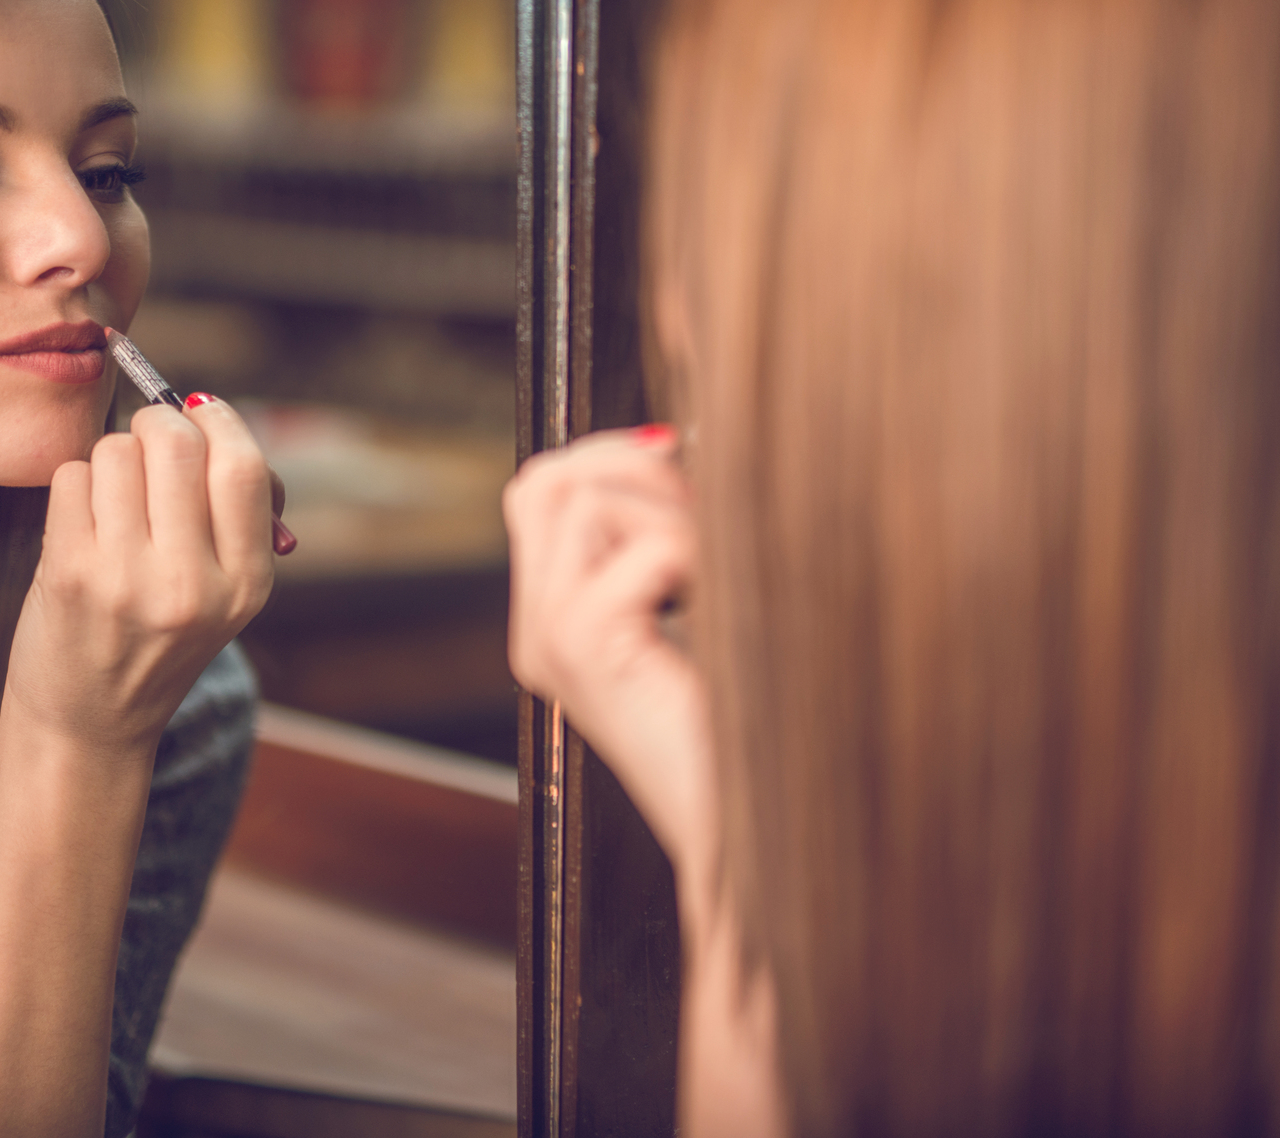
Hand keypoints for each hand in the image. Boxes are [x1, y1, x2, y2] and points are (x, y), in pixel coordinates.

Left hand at [7, 397, 275, 759]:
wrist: (89, 725)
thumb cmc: (154, 639)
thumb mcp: (222, 594)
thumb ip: (231, 515)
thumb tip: (208, 417)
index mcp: (247, 585)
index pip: (245, 467)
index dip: (220, 421)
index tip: (200, 414)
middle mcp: (195, 586)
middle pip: (178, 444)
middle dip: (157, 424)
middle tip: (147, 440)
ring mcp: (130, 581)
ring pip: (118, 452)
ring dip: (111, 457)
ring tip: (112, 499)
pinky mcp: (71, 575)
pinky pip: (71, 477)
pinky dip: (74, 483)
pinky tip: (81, 522)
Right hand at [503, 426, 716, 875]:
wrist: (742, 826)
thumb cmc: (739, 724)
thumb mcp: (692, 615)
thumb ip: (663, 546)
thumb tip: (672, 452)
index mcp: (554, 622)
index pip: (539, 492)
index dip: (601, 455)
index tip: (674, 458)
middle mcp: (538, 631)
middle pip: (544, 484)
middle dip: (628, 468)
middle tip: (699, 513)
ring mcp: (552, 641)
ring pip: (587, 505)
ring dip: (672, 517)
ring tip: (715, 575)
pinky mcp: (585, 646)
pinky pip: (643, 551)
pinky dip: (694, 559)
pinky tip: (718, 602)